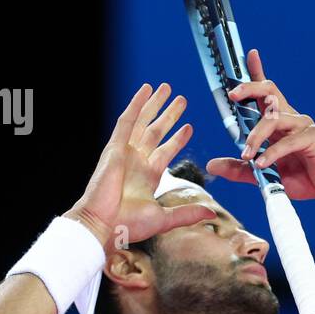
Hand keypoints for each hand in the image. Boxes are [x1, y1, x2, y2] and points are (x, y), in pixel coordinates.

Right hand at [66, 83, 216, 249]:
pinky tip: (145, 90)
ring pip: (143, 122)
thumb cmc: (127, 226)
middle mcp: (137, 162)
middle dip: (169, 115)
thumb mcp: (164, 218)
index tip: (189, 127)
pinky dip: (136, 104)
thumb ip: (187, 213)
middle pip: (156, 131)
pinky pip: (126, 121)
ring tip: (166, 88)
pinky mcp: (114, 148)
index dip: (178, 139)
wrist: (103, 225)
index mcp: (148, 177)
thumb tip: (211, 214)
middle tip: (181, 100)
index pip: (166, 151)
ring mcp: (125, 153)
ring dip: (154, 104)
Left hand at [205, 49, 314, 210]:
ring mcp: (303, 125)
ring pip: (272, 118)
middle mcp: (291, 118)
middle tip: (233, 95)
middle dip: (249, 88)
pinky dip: (271, 153)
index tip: (249, 54)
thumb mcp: (265, 175)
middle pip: (269, 91)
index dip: (257, 71)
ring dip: (255, 136)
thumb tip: (212, 165)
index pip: (267, 91)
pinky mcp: (313, 138)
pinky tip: (262, 164)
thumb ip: (240, 169)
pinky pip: (286, 141)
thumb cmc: (303, 178)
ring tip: (248, 156)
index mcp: (280, 122)